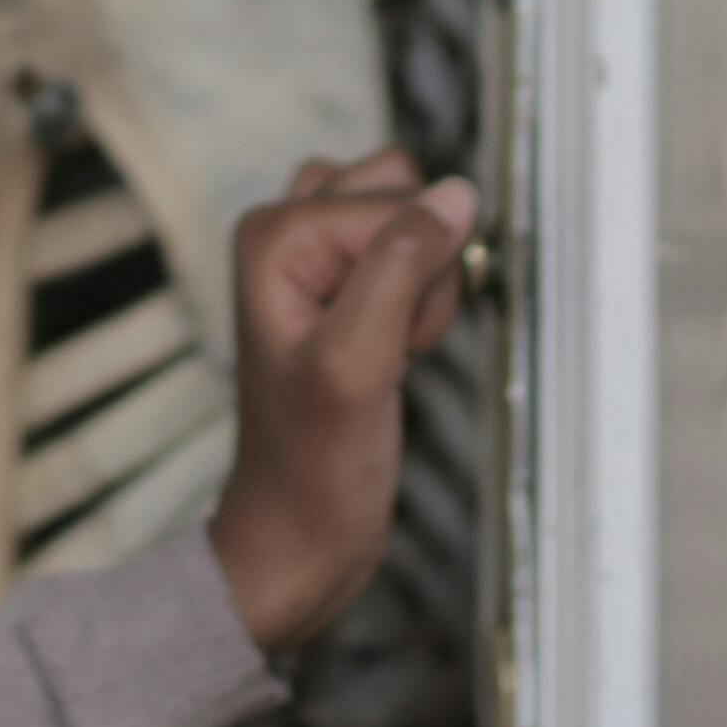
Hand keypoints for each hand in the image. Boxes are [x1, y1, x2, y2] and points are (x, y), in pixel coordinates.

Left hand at [205, 149, 474, 657]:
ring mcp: (318, 258)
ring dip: (425, 292)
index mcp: (273, 232)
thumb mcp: (357, 362)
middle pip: (407, 195)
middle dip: (422, 275)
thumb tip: (454, 194)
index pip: (397, 199)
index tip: (382, 341)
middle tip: (385, 348)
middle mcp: (288, 231)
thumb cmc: (313, 463)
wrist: (300, 532)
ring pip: (418, 224)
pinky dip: (424, 308)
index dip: (414, 274)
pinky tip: (394, 355)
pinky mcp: (348, 287)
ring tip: (387, 354)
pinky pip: (418, 262)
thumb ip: (401, 266)